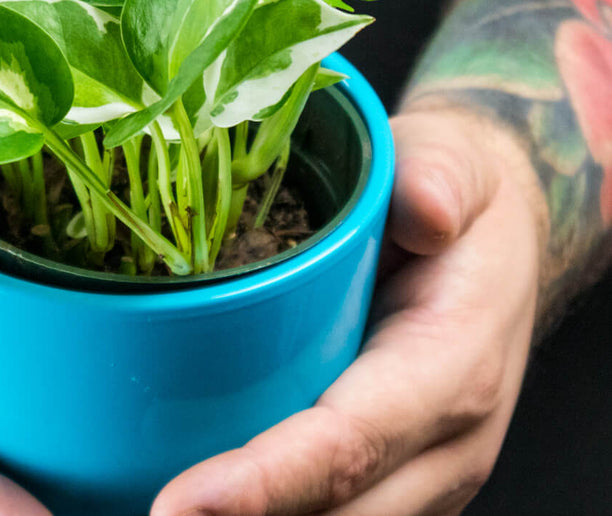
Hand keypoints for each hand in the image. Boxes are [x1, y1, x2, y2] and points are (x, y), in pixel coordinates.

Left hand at [151, 107, 543, 515]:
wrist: (496, 242)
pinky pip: (341, 511)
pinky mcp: (400, 472)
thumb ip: (441, 178)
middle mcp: (447, 440)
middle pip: (337, 510)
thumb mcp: (453, 163)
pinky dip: (274, 513)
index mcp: (453, 366)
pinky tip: (209, 504)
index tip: (183, 503)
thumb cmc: (462, 203)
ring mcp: (427, 469)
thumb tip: (426, 210)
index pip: (352, 441)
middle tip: (150, 514)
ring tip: (163, 511)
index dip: (267, 481)